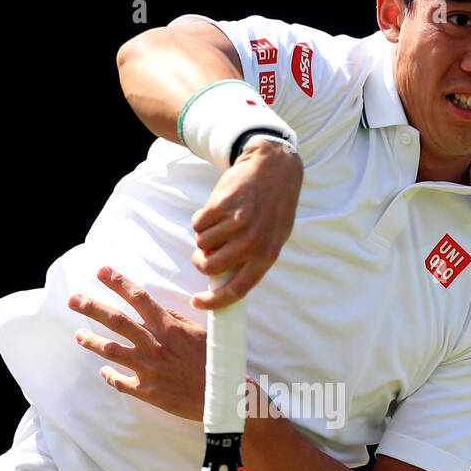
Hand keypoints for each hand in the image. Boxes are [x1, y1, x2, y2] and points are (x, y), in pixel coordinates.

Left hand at [69, 270, 206, 419]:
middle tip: (73, 299)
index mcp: (169, 327)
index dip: (118, 282)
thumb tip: (157, 309)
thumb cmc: (214, 362)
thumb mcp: (199, 332)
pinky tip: (103, 370)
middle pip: (117, 321)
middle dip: (92, 307)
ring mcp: (149, 369)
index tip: (101, 271)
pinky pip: (120, 381)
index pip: (139, 298)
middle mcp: (155, 345)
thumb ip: (176, 319)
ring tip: (79, 335)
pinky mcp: (148, 391)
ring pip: (112, 350)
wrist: (223, 397)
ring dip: (93, 341)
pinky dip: (110, 375)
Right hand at [190, 135, 302, 310]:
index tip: (197, 302)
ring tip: (220, 224)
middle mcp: (252, 242)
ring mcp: (236, 223)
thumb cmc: (273, 207)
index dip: (213, 301)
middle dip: (201, 262)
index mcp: (267, 255)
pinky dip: (202, 220)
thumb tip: (223, 280)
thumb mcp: (272, 238)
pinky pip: (198, 224)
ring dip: (204, 237)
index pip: (237, 290)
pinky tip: (218, 209)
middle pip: (210, 267)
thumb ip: (251, 259)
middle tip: (203, 254)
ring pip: (201, 244)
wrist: (273, 167)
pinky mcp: (221, 206)